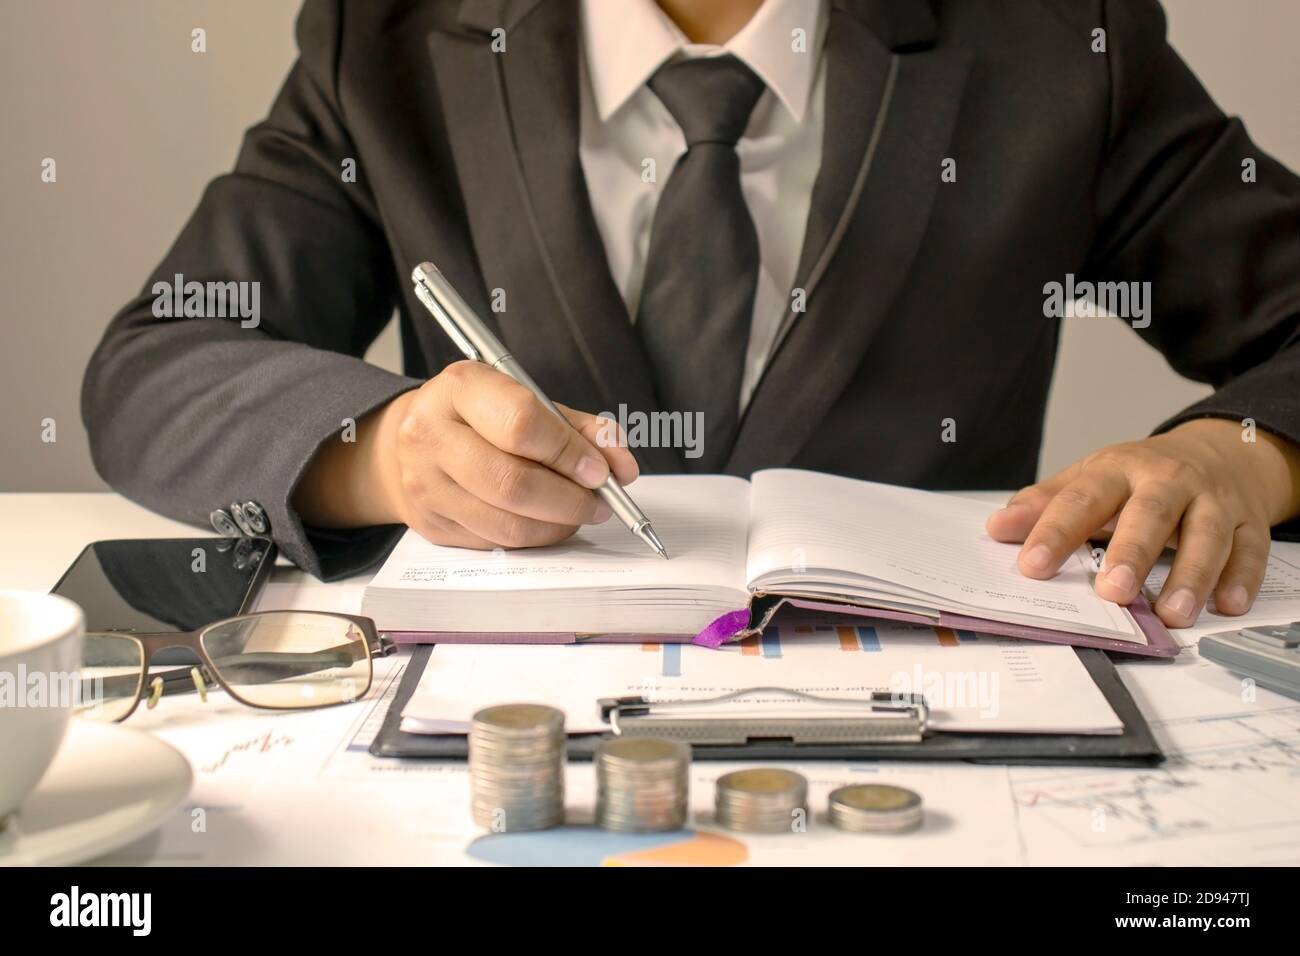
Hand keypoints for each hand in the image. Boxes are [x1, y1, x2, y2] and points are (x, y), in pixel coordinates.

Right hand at [295, 361, 638, 548]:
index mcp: (460, 388)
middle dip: (569, 500)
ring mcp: (426, 483)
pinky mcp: (431, 523)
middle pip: (512, 483)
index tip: (600, 470)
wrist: (412, 440)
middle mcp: (432, 434)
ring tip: (580, 512)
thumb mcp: (527, 399)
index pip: (521, 423)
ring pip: (505, 523)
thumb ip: (580, 427)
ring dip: (557, 525)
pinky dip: (534, 538)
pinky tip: (548, 523)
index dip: (569, 452)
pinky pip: (495, 543)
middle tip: (599, 502)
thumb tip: (622, 466)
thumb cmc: (480, 416)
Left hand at [986, 419, 1299, 627]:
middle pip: (1150, 514)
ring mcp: (1213, 501)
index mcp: (1118, 470)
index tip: (1032, 565)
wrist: (1218, 451)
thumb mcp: (1090, 479)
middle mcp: (1168, 482)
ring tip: (1172, 613)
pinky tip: (1228, 604)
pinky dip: (1241, 578)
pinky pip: (1250, 550)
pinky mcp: (1250, 522)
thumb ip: (1045, 504)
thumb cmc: (1141, 476)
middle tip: (1112, 591)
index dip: (1056, 532)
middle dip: (1132, 552)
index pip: (1082, 499)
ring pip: (1206, 535)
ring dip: (1191, 576)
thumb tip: (998, 528)